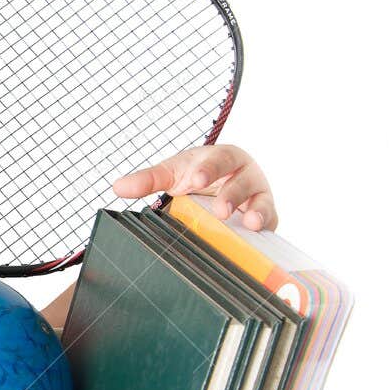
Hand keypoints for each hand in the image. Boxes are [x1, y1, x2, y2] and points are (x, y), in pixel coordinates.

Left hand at [111, 144, 277, 230]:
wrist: (221, 183)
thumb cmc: (198, 174)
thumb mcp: (174, 173)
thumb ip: (148, 179)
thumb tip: (118, 187)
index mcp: (221, 158)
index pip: (216, 161)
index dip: (207, 170)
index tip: (195, 181)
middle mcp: (244, 173)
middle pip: (241, 180)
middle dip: (231, 194)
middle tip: (220, 209)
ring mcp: (257, 194)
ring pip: (260, 200)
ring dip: (255, 211)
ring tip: (249, 222)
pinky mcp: (265, 214)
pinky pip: (270, 219)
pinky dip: (267, 225)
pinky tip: (259, 232)